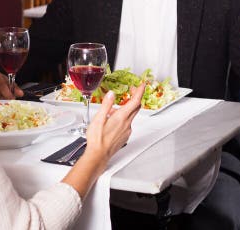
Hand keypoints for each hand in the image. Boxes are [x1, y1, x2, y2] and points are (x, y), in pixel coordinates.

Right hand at [62, 83, 144, 197]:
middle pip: (136, 107)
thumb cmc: (97, 139)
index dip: (140, 91)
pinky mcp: (124, 136)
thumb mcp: (98, 118)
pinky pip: (127, 124)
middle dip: (135, 97)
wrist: (98, 155)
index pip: (135, 101)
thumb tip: (111, 94)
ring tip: (111, 110)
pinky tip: (113, 121)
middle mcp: (127, 124)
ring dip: (125, 109)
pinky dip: (123, 118)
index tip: (142, 84)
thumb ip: (106, 105)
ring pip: (130, 116)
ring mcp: (127, 131)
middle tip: (131, 90)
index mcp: (121, 117)